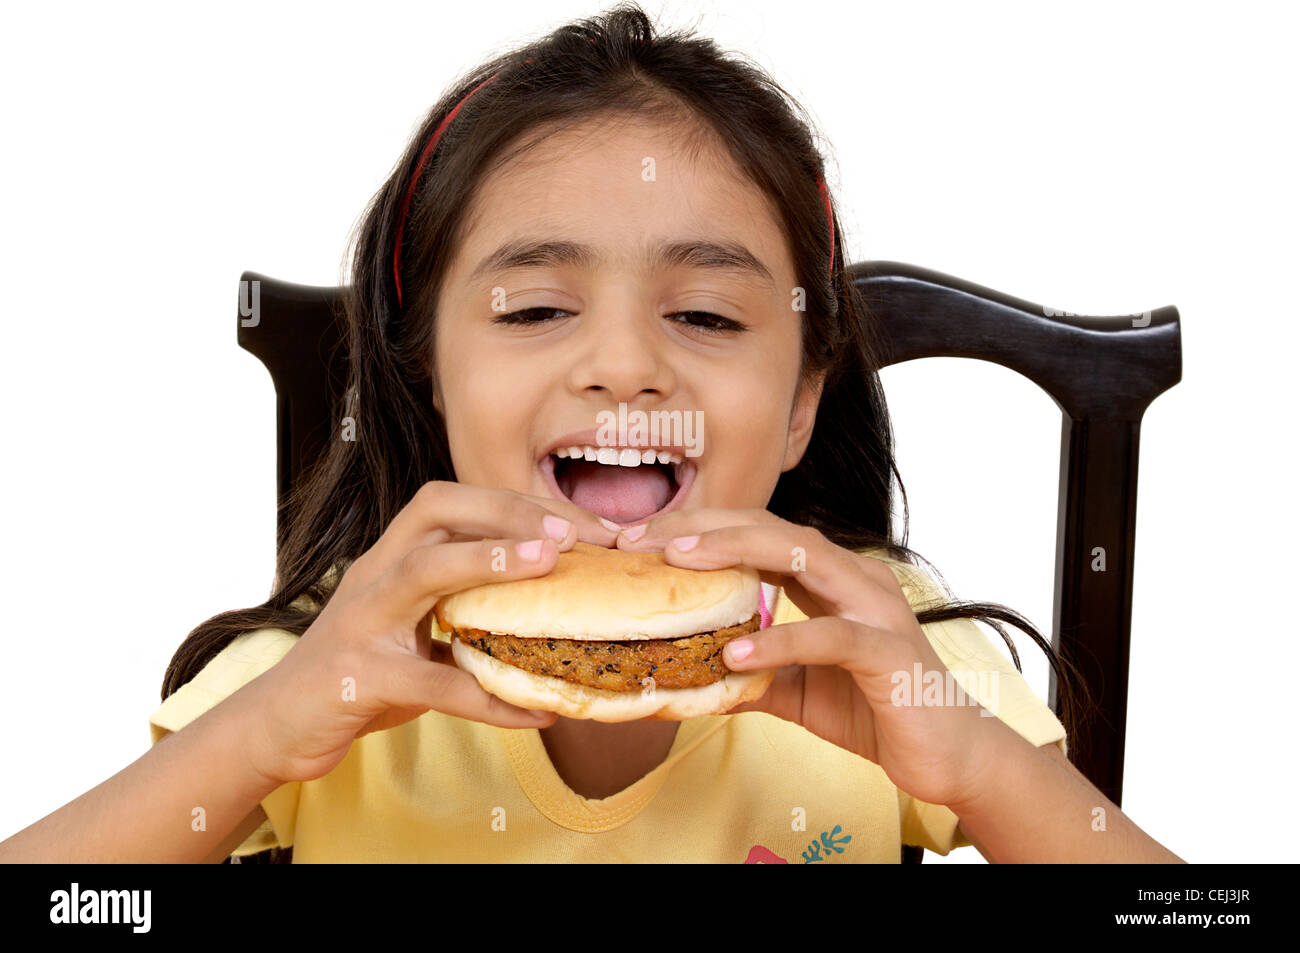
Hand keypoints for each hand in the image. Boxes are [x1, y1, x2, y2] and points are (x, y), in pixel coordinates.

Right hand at [243, 482, 620, 785]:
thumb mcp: (412, 625)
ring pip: (424, 570)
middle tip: (573, 534)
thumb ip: (464, 606)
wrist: (277, 726)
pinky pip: (432, 683)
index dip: (517, 502)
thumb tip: (552, 606)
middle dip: (508, 511)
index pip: (453, 502)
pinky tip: (535, 712)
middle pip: (436, 510)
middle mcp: (374, 574)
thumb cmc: (359, 670)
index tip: (582, 523)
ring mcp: (362, 622)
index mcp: (390, 555)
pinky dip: (488, 698)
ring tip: (552, 562)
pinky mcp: (360, 678)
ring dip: (491, 559)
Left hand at [617, 508, 995, 808]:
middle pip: (770, 528)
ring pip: (802, 556)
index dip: (696, 529)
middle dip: (700, 526)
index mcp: (830, 577)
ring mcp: (874, 607)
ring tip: (676, 561)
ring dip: (734, 552)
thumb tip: (689, 677)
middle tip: (637, 537)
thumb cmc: (875, 709)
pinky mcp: (887, 650)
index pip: (755, 533)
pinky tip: (735, 650)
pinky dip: (780, 640)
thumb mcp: (796, 688)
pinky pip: (828, 636)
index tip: (636, 541)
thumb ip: (750, 674)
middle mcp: (853, 577)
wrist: (948, 755)